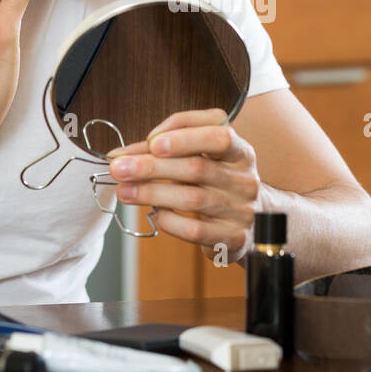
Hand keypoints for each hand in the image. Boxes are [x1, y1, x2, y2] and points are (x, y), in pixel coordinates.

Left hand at [106, 109, 263, 263]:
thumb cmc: (217, 184)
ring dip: (151, 192)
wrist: (251, 223)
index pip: (219, 134)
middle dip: (152, 166)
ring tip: (124, 191)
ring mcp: (241, 209)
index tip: (153, 141)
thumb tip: (121, 154)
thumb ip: (164, 150)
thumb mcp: (201, 159)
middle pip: (197, 167)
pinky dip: (169, 220)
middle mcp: (244, 179)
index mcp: (239, 152)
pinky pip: (194, 230)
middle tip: (119, 168)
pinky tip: (155, 213)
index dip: (185, 136)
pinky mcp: (232, 238)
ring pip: (192, 199)